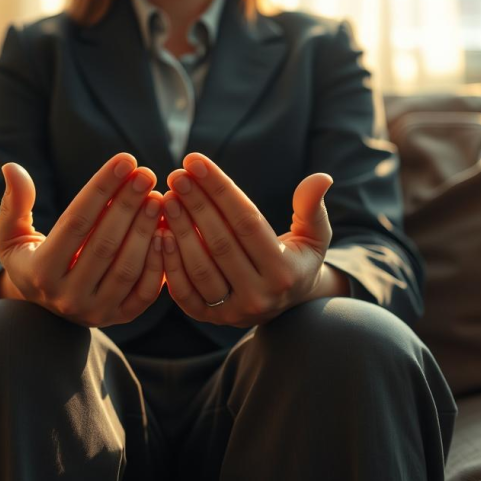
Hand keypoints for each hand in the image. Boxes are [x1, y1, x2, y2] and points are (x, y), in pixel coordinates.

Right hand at [0, 153, 165, 327]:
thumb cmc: (30, 259)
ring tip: (157, 198)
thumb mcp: (11, 235)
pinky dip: (159, 262)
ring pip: (127, 268)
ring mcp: (96, 311)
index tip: (125, 160)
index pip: (76, 222)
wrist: (44, 309)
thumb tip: (11, 167)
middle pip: (105, 244)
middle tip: (147, 174)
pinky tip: (165, 231)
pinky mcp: (120, 318)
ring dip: (146, 229)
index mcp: (40, 273)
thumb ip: (14, 203)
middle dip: (128, 205)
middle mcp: (68, 297)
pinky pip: (146, 291)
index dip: (102, 188)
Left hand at [158, 153, 334, 327]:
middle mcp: (259, 295)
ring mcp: (232, 311)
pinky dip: (169, 262)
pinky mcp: (210, 318)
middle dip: (195, 204)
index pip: (247, 222)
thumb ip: (312, 208)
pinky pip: (183, 291)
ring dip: (179, 230)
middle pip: (220, 242)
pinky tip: (159, 232)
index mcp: (284, 271)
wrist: (287, 306)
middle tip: (176, 176)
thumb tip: (321, 178)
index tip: (195, 161)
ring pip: (200, 267)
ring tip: (166, 199)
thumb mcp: (313, 236)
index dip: (219, 189)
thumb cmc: (297, 259)